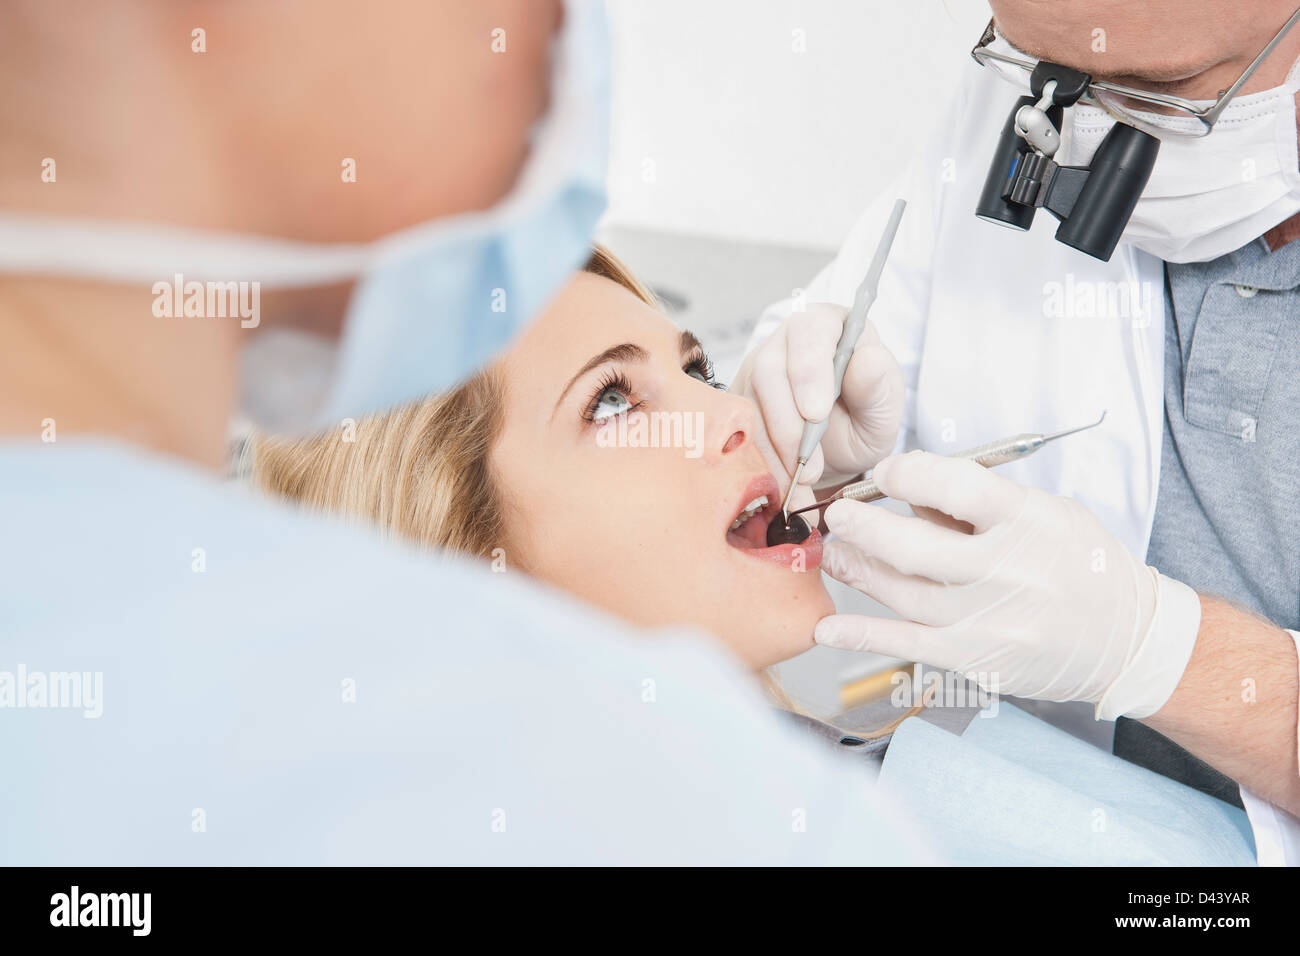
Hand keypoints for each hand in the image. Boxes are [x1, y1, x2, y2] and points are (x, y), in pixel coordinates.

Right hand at [731, 304, 903, 490]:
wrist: (838, 449)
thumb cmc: (863, 417)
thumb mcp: (883, 408)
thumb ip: (877, 387)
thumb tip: (867, 362)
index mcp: (827, 326)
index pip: (809, 330)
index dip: (808, 370)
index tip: (816, 413)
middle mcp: (784, 343)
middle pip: (769, 370)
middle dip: (788, 424)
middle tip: (811, 466)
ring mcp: (756, 372)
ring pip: (749, 406)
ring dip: (774, 452)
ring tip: (803, 484)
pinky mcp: (739, 406)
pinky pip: (738, 434)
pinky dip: (761, 465)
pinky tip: (784, 489)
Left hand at [813, 451, 1202, 719]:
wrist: (1125, 640)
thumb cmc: (1080, 564)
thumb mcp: (1046, 512)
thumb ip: (979, 502)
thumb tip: (908, 485)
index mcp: (1028, 522)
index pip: (958, 487)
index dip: (910, 473)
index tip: (887, 471)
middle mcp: (1005, 571)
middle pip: (914, 546)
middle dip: (863, 526)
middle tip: (838, 514)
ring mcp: (986, 619)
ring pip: (901, 593)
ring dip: (856, 570)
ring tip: (835, 553)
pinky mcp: (973, 658)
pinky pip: (906, 646)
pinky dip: (862, 635)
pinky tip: (828, 627)